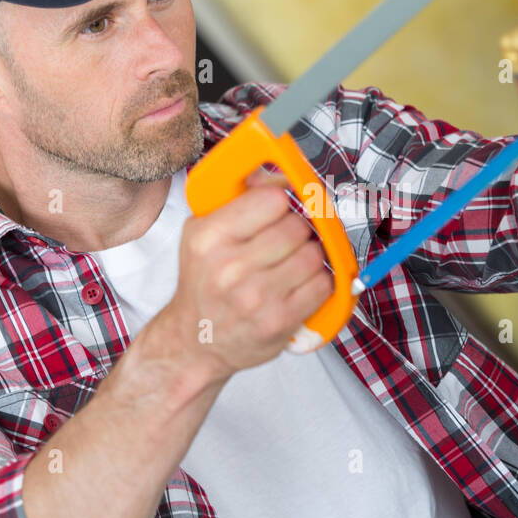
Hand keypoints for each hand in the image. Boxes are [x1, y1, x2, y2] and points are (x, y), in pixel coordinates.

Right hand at [156, 168, 331, 381]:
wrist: (195, 341)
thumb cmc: (204, 283)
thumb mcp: (202, 233)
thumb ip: (238, 199)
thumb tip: (280, 176)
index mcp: (208, 237)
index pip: (272, 199)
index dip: (282, 200)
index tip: (281, 208)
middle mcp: (229, 267)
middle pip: (297, 226)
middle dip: (298, 230)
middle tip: (286, 241)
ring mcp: (256, 298)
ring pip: (314, 255)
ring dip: (310, 257)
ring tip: (291, 264)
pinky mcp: (279, 321)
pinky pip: (322, 286)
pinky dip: (318, 283)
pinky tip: (298, 285)